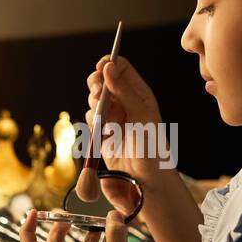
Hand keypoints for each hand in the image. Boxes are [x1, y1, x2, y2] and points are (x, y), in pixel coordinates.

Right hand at [84, 55, 165, 195]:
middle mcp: (124, 101)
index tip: (101, 67)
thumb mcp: (141, 115)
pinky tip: (106, 134)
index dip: (109, 64)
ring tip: (110, 124)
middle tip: (98, 96)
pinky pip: (90, 119)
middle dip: (96, 86)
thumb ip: (123, 90)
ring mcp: (112, 116)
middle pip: (101, 80)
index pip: (120, 67)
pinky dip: (94, 124)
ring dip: (97, 109)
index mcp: (139, 92)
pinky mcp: (102, 130)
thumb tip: (107, 66)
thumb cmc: (152, 146)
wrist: (144, 177)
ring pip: (93, 100)